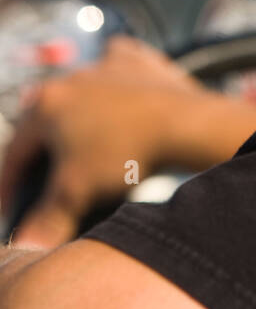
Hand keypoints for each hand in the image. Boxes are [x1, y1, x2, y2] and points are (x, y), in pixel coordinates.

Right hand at [0, 36, 207, 248]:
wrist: (185, 122)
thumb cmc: (127, 152)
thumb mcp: (78, 191)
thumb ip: (47, 220)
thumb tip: (26, 247)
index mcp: (46, 106)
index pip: (15, 152)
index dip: (10, 184)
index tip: (10, 205)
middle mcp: (70, 79)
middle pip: (46, 120)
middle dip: (44, 147)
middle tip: (46, 172)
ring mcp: (104, 66)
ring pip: (81, 91)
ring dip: (77, 112)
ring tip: (83, 138)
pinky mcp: (136, 62)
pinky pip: (118, 65)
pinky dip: (114, 80)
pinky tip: (117, 91)